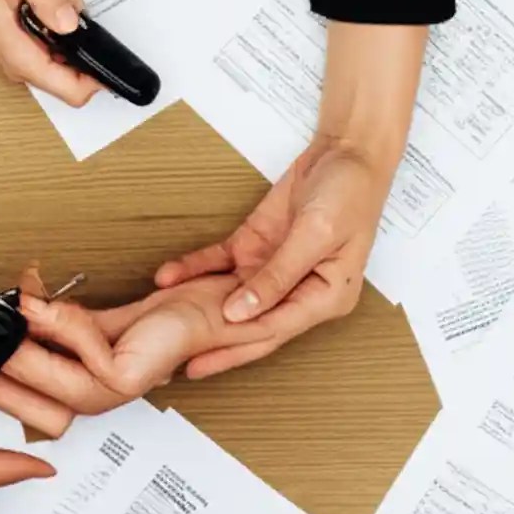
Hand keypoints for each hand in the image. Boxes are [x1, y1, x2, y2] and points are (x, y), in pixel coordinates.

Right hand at [0, 0, 102, 106]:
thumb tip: (70, 23)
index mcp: (18, 53)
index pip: (71, 90)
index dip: (97, 78)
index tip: (109, 51)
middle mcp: (19, 64)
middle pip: (72, 79)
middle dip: (83, 45)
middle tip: (70, 8)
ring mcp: (19, 58)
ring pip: (66, 61)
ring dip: (71, 33)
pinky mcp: (22, 49)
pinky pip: (54, 49)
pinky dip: (61, 28)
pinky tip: (47, 3)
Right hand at [0, 276, 270, 426]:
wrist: (204, 313)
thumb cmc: (152, 317)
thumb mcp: (79, 318)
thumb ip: (42, 323)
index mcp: (63, 386)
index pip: (0, 382)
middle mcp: (79, 398)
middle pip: (10, 385)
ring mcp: (101, 393)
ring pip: (39, 372)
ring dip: (11, 337)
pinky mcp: (123, 379)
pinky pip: (81, 353)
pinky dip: (60, 326)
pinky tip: (42, 307)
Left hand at [154, 138, 389, 377]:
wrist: (346, 151)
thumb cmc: (350, 193)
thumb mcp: (316, 235)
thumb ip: (278, 276)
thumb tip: (240, 311)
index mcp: (326, 297)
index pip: (275, 329)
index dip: (237, 344)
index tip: (204, 356)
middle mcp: (298, 290)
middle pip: (250, 324)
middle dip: (215, 343)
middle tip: (178, 362)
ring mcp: (272, 269)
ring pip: (229, 297)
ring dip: (197, 306)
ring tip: (163, 322)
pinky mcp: (254, 247)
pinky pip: (220, 264)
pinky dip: (195, 269)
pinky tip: (170, 276)